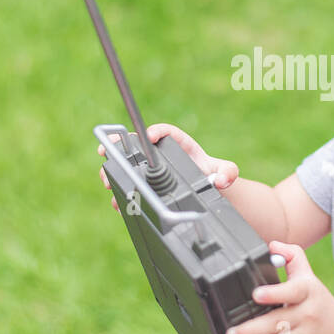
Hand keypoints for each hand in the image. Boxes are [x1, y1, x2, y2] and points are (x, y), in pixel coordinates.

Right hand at [96, 123, 239, 212]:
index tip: (148, 137)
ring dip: (113, 170)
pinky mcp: (145, 184)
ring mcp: (150, 168)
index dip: (155, 131)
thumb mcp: (225, 172)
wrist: (206, 190)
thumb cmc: (214, 175)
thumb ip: (228, 172)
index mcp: (179, 144)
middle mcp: (160, 153)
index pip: (165, 132)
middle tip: (106, 150)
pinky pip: (129, 185)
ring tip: (106, 180)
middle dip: (119, 145)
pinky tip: (117, 202)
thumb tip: (221, 179)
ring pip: (127, 164)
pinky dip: (121, 193)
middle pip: (135, 144)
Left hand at [224, 241, 333, 333]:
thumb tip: (273, 244)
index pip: (293, 291)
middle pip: (277, 324)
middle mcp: (306, 316)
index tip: (255, 295)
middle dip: (251, 331)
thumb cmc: (320, 304)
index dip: (274, 293)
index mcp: (307, 293)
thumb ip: (293, 256)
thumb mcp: (311, 278)